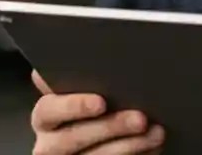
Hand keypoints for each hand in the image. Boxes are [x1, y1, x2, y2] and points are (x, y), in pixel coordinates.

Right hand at [29, 70, 165, 153]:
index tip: (101, 102)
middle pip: (72, 138)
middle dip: (109, 127)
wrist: (106, 134)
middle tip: (139, 118)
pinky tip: (153, 144)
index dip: (73, 106)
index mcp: (46, 117)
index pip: (47, 110)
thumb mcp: (87, 89)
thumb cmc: (96, 104)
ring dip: (129, 145)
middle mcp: (50, 144)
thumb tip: (98, 56)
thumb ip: (82, 78)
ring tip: (155, 132)